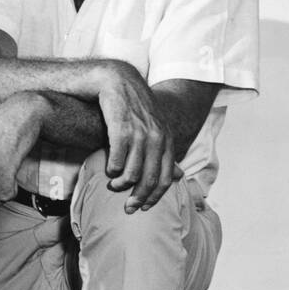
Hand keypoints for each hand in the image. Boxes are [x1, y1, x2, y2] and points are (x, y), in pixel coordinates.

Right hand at [94, 61, 181, 212]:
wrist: (117, 80)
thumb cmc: (135, 108)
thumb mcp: (155, 129)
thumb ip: (166, 153)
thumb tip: (179, 176)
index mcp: (167, 140)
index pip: (166, 177)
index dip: (155, 197)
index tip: (144, 208)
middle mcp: (156, 137)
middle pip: (151, 178)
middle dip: (139, 197)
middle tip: (128, 208)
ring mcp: (139, 132)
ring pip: (133, 171)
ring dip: (122, 184)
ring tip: (114, 186)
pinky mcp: (121, 127)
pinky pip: (117, 158)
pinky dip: (112, 169)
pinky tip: (108, 170)